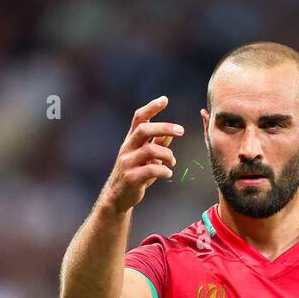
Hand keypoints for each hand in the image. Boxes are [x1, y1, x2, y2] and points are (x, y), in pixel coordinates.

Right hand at [102, 96, 183, 212]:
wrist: (117, 198)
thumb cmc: (134, 175)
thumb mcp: (146, 158)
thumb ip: (157, 146)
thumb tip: (170, 134)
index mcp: (130, 140)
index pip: (139, 118)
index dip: (151, 107)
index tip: (165, 100)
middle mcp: (127, 148)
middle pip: (144, 129)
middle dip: (164, 127)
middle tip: (181, 131)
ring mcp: (128, 163)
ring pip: (150, 150)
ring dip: (167, 155)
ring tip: (173, 163)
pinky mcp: (132, 178)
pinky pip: (151, 170)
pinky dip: (164, 171)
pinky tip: (168, 174)